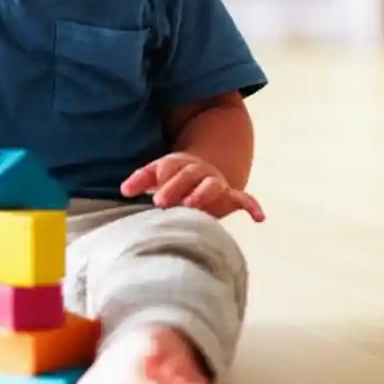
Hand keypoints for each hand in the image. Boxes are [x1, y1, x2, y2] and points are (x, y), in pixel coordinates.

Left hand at [120, 153, 265, 221]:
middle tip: (159, 202)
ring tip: (191, 205)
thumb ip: (140, 179)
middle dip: (174, 188)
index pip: (168, 169)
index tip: (151, 192)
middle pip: (187, 177)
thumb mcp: (156, 172)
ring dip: (201, 194)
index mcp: (178, 165)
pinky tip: (259, 217)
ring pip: (211, 185)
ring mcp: (215, 182)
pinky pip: (244, 199)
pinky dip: (252, 206)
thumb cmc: (173, 176)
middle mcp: (198, 172)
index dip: (160, 179)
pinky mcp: (230, 195)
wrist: (203, 170)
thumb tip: (124, 190)